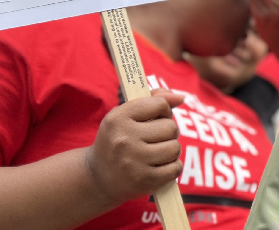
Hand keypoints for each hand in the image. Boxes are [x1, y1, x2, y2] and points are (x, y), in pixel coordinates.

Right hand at [83, 89, 183, 205]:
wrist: (98, 177)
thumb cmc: (118, 140)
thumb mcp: (127, 115)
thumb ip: (154, 99)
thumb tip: (180, 97)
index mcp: (118, 118)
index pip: (159, 104)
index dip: (163, 111)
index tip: (156, 118)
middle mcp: (124, 139)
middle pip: (171, 128)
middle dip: (168, 132)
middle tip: (156, 138)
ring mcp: (134, 162)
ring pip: (175, 148)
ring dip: (171, 150)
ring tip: (158, 152)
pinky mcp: (144, 180)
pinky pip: (175, 168)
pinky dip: (173, 167)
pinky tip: (161, 166)